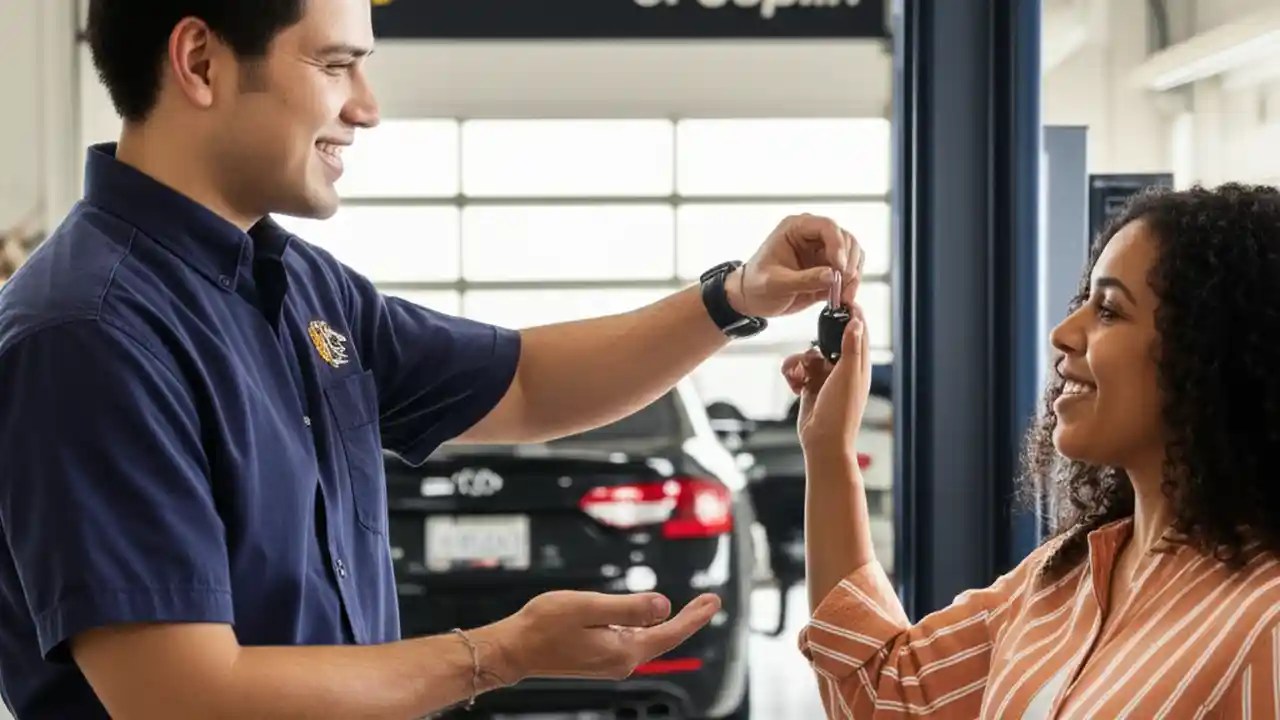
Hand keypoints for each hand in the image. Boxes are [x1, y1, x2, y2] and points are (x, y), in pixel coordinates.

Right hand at [492, 590, 720, 682]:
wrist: (514, 648)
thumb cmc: (543, 626)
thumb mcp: (588, 606)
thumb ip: (628, 607)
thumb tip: (663, 606)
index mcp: (621, 650)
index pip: (669, 634)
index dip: (694, 617)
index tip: (713, 602)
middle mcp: (619, 661)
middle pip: (663, 638)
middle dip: (688, 620)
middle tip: (710, 601)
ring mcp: (609, 662)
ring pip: (647, 639)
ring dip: (669, 624)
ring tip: (690, 608)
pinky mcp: (599, 657)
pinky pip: (631, 640)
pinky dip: (647, 627)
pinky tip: (650, 617)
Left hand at [726, 214, 863, 317]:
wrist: (752, 298)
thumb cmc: (756, 285)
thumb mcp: (776, 284)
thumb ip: (804, 280)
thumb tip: (831, 276)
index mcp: (795, 229)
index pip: (827, 227)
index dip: (838, 246)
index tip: (839, 268)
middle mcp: (812, 236)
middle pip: (846, 239)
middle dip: (849, 263)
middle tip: (843, 286)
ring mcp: (822, 251)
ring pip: (852, 254)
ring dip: (853, 275)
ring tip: (843, 295)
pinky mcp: (829, 268)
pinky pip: (849, 271)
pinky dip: (851, 284)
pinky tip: (843, 297)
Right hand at [782, 304, 870, 457]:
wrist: (822, 441)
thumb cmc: (840, 413)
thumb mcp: (847, 375)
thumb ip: (850, 347)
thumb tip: (856, 321)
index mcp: (859, 366)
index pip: (858, 332)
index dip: (852, 316)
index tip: (841, 301)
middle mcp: (843, 370)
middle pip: (829, 342)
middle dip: (815, 344)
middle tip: (809, 346)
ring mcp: (826, 378)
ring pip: (809, 356)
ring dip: (798, 362)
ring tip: (795, 375)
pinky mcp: (810, 386)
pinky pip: (799, 370)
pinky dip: (793, 374)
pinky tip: (793, 384)